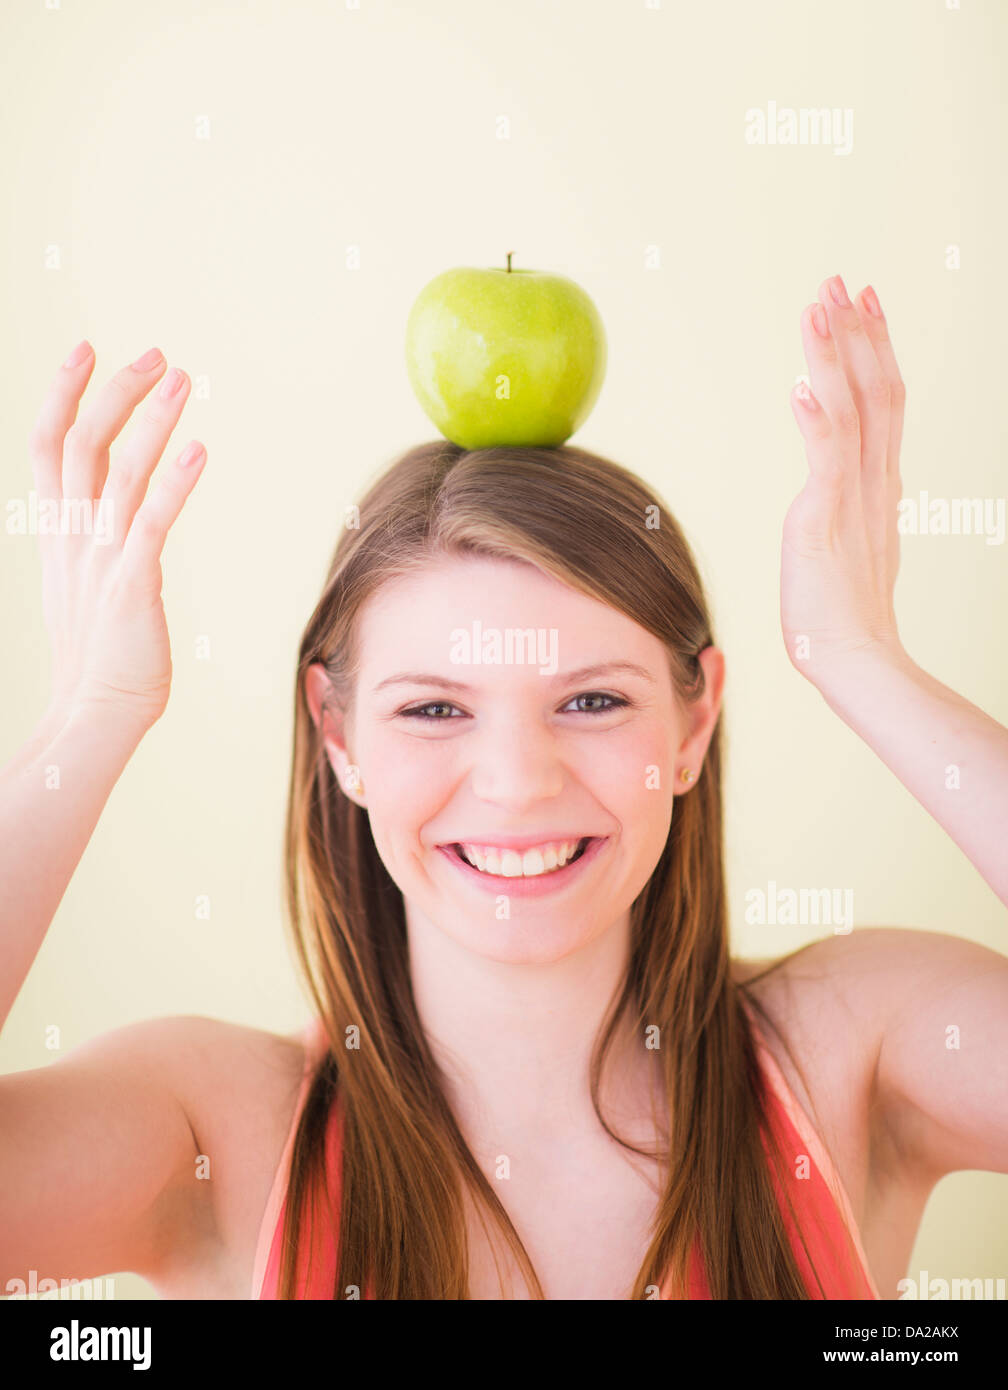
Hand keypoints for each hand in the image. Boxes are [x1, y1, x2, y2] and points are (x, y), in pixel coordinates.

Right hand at [27, 341, 206, 727]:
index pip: (48, 447)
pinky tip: (197, 449)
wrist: (95, 714)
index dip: (64, 394)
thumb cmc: (101, 656)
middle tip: (155, 353)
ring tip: (180, 378)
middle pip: (80, 444)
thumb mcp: (85, 585)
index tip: (86, 349)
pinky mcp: (130, 586)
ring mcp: (99, 560)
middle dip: (115, 392)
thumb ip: (97, 543)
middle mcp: (73, 539)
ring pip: (116, 472)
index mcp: (59, 535)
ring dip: (149, 420)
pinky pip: (150, 523)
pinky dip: (173, 483)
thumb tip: (119, 515)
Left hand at [781, 276, 906, 692]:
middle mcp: (873, 482)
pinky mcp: (826, 520)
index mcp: (878, 484)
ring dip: (835, 356)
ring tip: (821, 306)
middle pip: (875, 390)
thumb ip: (849, 507)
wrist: (854, 659)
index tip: (862, 304)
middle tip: (842, 282)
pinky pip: (827, 460)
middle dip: (858, 332)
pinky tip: (802, 384)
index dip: (873, 349)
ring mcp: (853, 498)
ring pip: (852, 409)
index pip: (883, 400)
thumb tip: (845, 489)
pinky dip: (817, 419)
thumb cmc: (842, 614)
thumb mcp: (848, 545)